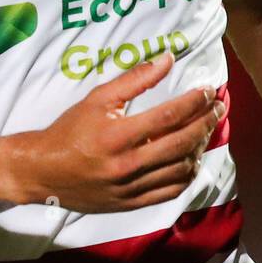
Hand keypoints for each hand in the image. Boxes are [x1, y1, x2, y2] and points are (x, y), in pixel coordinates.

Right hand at [16, 49, 226, 213]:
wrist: (43, 171)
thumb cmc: (69, 131)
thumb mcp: (97, 98)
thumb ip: (135, 79)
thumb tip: (168, 59)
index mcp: (119, 136)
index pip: (170, 116)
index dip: (195, 101)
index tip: (209, 90)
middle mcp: (128, 164)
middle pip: (182, 142)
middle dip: (206, 122)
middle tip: (218, 107)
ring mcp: (132, 188)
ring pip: (182, 168)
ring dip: (200, 147)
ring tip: (205, 129)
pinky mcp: (133, 203)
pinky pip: (171, 191)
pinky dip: (187, 174)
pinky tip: (191, 159)